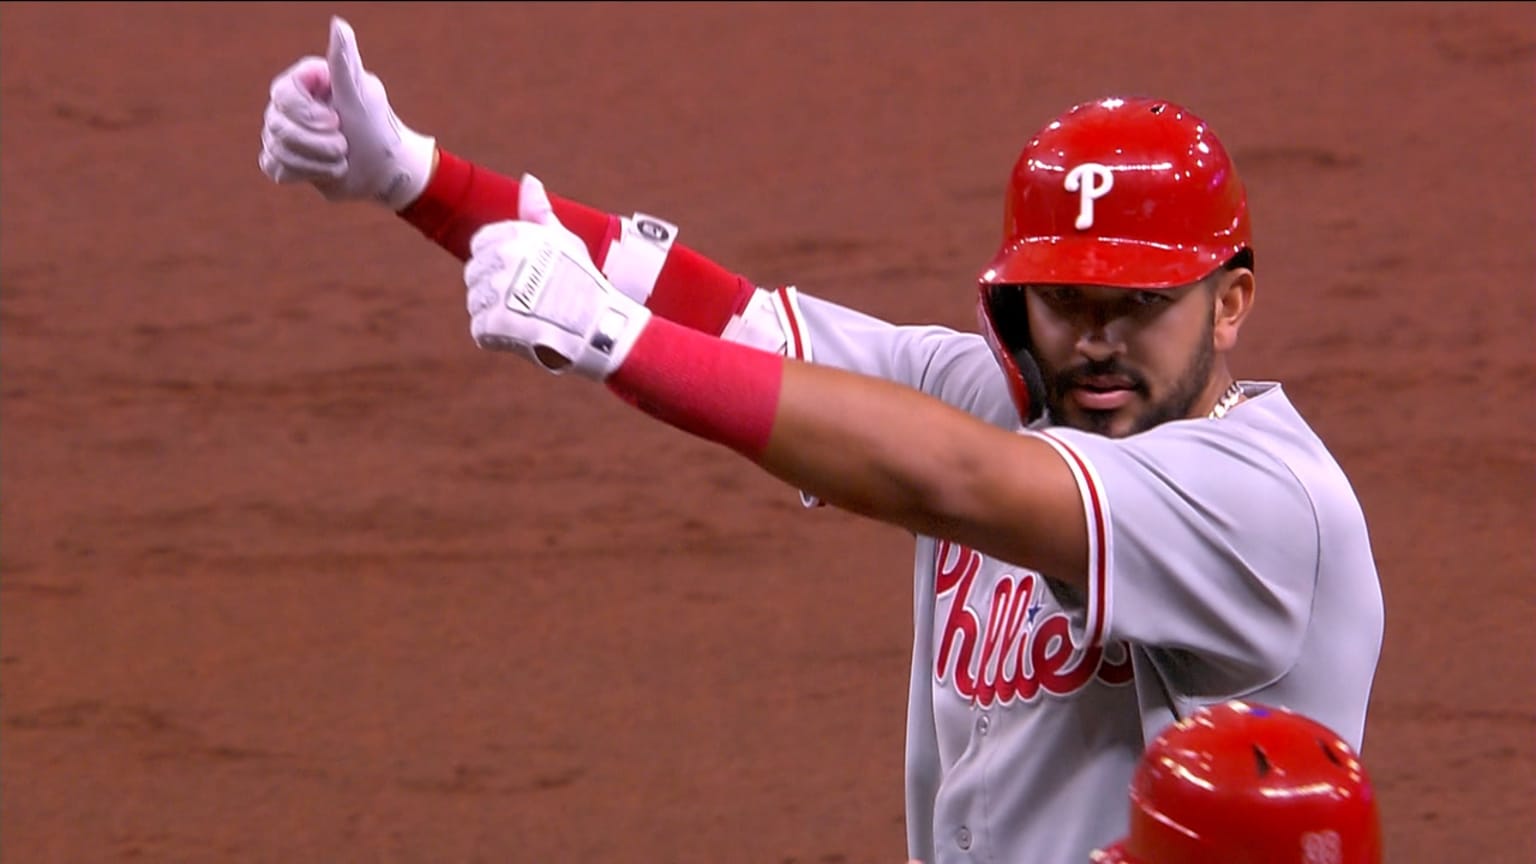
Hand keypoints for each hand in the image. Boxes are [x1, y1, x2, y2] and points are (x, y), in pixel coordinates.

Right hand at [258, 16, 435, 209]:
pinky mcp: (285, 160)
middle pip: (278, 123)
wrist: (386, 174)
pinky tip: (327, 171)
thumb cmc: (377, 131)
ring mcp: (285, 131)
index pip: (284, 93)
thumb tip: (338, 23)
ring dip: (316, 160)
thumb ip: (344, 61)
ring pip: (277, 147)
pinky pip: (276, 167)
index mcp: (308, 83)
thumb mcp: (360, 96)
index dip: (307, 113)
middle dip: (316, 142)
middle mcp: (292, 104)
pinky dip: (305, 173)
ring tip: (341, 160)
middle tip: (345, 145)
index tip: (336, 120)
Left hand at [465, 174, 652, 379]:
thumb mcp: (564, 240)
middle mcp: (500, 259)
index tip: (524, 275)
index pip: (481, 244)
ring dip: (497, 314)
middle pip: (475, 275)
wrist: (600, 327)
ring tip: (530, 318)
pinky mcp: (493, 324)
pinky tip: (524, 335)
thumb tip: (529, 180)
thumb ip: (538, 212)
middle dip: (497, 289)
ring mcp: (495, 292)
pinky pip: (481, 330)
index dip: (499, 263)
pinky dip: (499, 337)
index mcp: (513, 235)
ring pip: (476, 304)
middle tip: (531, 301)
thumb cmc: (584, 282)